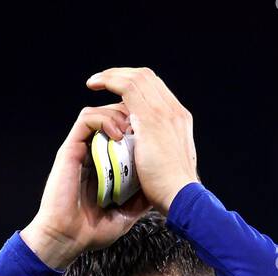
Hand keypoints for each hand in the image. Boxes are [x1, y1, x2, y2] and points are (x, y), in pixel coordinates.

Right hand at [21, 103, 151, 268]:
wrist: (66, 240)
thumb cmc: (90, 232)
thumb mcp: (124, 216)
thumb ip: (138, 201)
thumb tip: (157, 190)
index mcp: (102, 167)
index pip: (120, 136)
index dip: (136, 130)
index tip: (152, 138)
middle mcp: (90, 155)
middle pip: (110, 119)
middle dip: (129, 116)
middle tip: (145, 127)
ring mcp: (79, 150)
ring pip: (99, 113)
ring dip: (118, 115)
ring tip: (132, 130)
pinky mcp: (70, 149)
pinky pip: (86, 119)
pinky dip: (104, 119)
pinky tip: (118, 133)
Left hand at [85, 67, 198, 214]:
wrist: (182, 197)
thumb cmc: (174, 192)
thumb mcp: (170, 166)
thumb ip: (160, 153)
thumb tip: (146, 157)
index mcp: (180, 121)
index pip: (157, 92)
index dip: (137, 87)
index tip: (120, 93)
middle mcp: (174, 111)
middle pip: (147, 78)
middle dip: (123, 74)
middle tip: (104, 79)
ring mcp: (164, 112)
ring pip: (136, 78)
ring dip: (113, 75)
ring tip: (95, 81)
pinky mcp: (150, 118)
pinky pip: (127, 88)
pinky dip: (110, 82)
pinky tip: (96, 85)